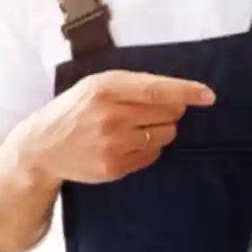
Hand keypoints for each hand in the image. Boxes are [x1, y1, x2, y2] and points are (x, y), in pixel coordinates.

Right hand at [14, 70, 214, 185]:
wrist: (43, 146)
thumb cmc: (75, 109)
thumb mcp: (96, 84)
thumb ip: (132, 84)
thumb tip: (178, 92)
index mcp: (106, 88)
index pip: (157, 90)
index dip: (187, 92)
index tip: (208, 95)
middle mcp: (111, 116)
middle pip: (168, 113)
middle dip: (170, 110)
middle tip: (150, 111)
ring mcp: (113, 144)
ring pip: (165, 135)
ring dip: (161, 129)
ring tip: (136, 127)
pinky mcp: (115, 167)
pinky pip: (153, 155)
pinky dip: (149, 147)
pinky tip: (128, 143)